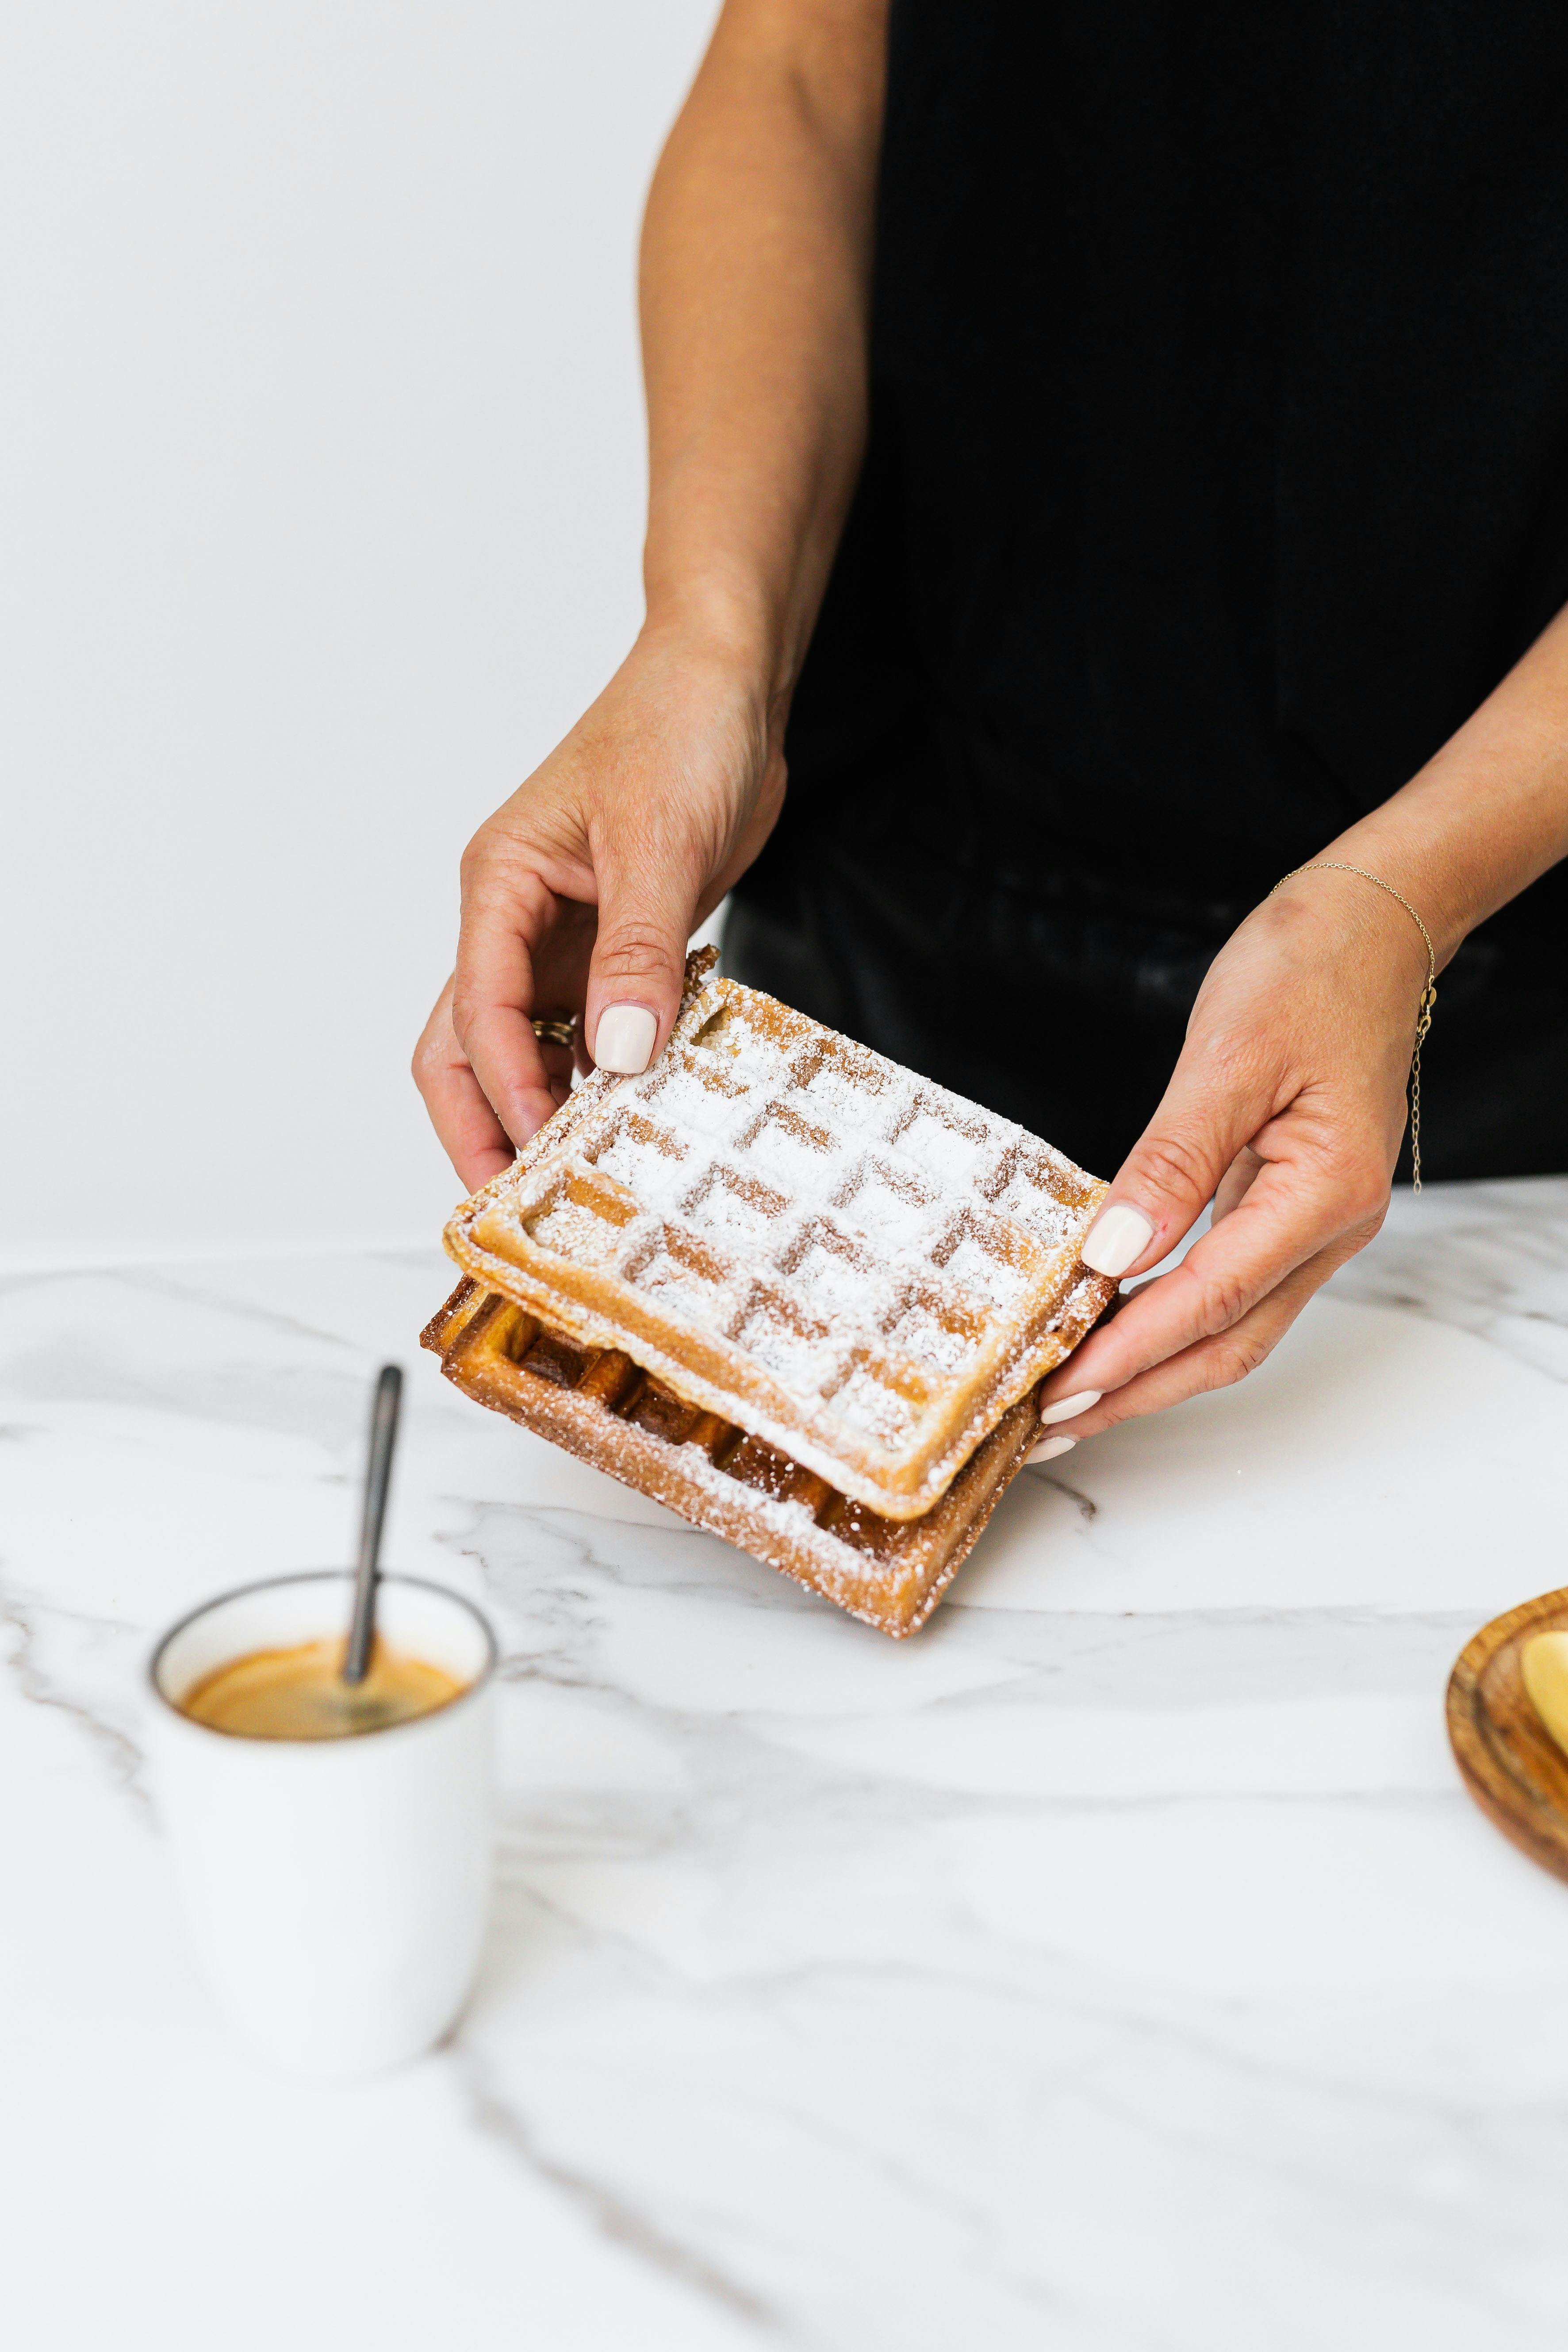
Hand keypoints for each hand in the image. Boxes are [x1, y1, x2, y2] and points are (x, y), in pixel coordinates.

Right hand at [413, 626, 784, 1190]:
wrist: (730, 685)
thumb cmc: (679, 727)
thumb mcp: (660, 841)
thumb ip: (639, 952)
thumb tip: (617, 1051)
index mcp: (501, 884)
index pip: (481, 1008)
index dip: (506, 1086)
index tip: (538, 1147)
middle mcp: (519, 918)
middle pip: (471, 1043)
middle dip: (485, 1123)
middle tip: (518, 1200)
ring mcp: (566, 937)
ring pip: (531, 1046)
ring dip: (548, 1109)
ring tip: (582, 1177)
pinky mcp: (618, 948)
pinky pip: (596, 1029)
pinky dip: (606, 1078)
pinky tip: (636, 1118)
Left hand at [1030, 867, 1432, 1456]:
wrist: (1370, 925)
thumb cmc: (1309, 970)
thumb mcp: (1228, 1056)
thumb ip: (1171, 1160)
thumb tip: (1114, 1250)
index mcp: (1325, 1193)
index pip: (1213, 1299)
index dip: (1134, 1351)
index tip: (1063, 1388)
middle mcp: (1330, 1224)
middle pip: (1226, 1342)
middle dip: (1136, 1391)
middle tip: (1047, 1424)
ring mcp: (1314, 1221)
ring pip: (1231, 1326)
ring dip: (1152, 1368)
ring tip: (1069, 1396)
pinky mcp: (1289, 1204)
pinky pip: (1227, 1284)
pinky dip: (1170, 1317)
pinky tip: (1115, 1326)